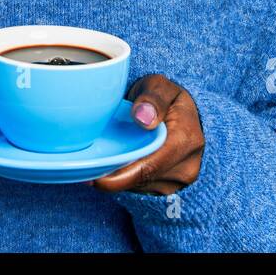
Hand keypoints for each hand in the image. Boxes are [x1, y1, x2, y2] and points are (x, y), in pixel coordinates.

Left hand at [87, 74, 203, 194]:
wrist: (185, 111)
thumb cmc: (165, 96)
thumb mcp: (158, 85)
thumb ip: (152, 98)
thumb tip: (143, 118)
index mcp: (185, 139)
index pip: (149, 167)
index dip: (120, 176)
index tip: (95, 178)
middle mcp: (187, 165)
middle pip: (142, 180)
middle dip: (115, 178)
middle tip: (88, 172)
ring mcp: (181, 179)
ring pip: (142, 187)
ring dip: (122, 179)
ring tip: (104, 163)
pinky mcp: (174, 186)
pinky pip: (145, 189)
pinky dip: (130, 179)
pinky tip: (119, 166)